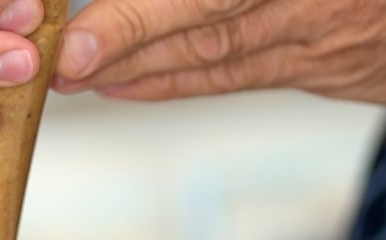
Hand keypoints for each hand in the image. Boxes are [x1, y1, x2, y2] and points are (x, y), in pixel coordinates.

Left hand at [53, 0, 385, 107]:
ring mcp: (317, 33)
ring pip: (212, 50)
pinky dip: (171, 83)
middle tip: (68, 51)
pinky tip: (119, 86)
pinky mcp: (315, 68)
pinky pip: (232, 77)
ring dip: (134, 64)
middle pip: (207, 8)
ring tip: (72, 70)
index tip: (90, 19)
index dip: (150, 6)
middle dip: (130, 29)